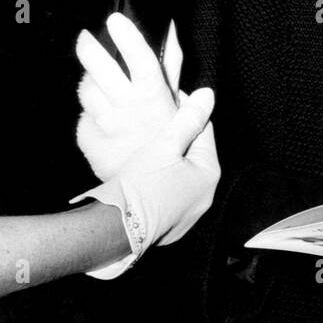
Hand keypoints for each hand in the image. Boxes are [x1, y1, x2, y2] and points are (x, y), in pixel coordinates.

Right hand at [72, 84, 219, 279]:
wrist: (113, 227)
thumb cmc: (140, 184)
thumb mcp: (165, 145)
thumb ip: (187, 119)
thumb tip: (208, 95)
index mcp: (209, 175)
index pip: (204, 131)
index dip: (187, 112)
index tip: (169, 100)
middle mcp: (205, 197)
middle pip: (194, 153)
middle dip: (178, 136)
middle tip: (156, 120)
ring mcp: (188, 214)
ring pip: (181, 173)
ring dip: (169, 158)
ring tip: (149, 144)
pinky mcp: (170, 224)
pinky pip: (170, 193)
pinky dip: (161, 179)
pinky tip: (145, 171)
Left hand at [75, 13, 184, 180]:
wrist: (150, 201)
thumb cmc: (175, 151)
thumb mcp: (183, 108)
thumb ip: (174, 68)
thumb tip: (170, 33)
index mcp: (155, 101)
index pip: (140, 61)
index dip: (128, 37)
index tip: (116, 18)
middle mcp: (127, 111)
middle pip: (100, 71)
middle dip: (90, 50)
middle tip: (85, 38)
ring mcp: (106, 128)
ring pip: (87, 92)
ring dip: (90, 81)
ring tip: (96, 78)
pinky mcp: (90, 143)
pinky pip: (84, 118)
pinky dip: (91, 113)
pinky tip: (101, 115)